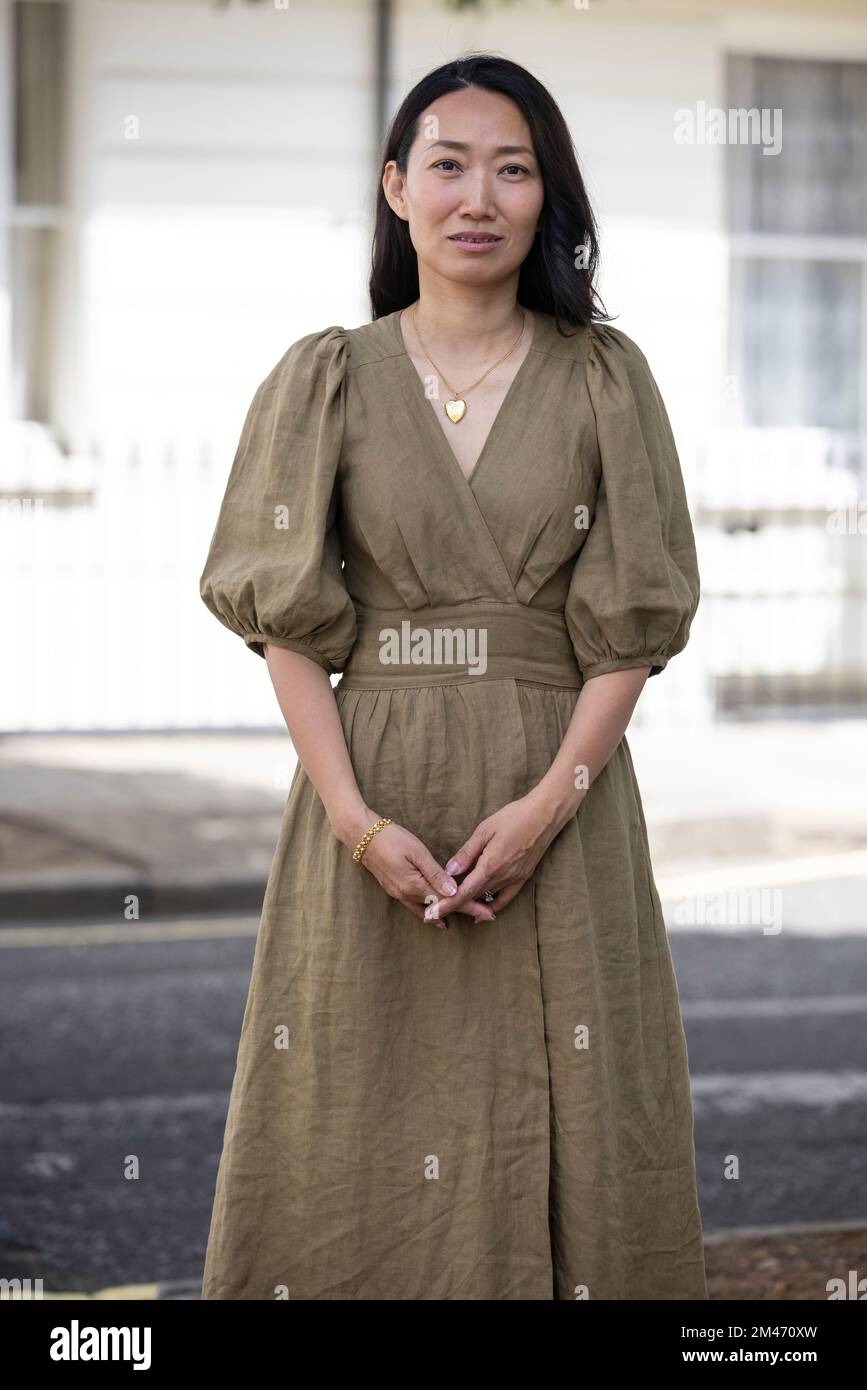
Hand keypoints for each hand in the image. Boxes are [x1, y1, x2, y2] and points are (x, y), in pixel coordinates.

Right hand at [357, 819, 497, 928]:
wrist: (361, 835)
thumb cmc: (391, 838)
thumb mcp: (417, 852)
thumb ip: (435, 873)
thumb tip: (454, 891)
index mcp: (415, 886)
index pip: (448, 900)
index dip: (470, 906)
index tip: (488, 913)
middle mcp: (407, 895)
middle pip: (441, 907)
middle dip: (464, 911)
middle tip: (486, 916)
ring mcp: (399, 894)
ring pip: (429, 910)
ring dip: (448, 913)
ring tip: (468, 916)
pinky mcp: (394, 890)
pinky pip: (416, 907)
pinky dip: (429, 913)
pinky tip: (437, 917)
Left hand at [430, 793, 572, 923]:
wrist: (545, 815)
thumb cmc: (513, 817)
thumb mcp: (484, 831)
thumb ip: (466, 853)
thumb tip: (448, 871)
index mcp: (490, 865)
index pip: (465, 892)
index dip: (448, 904)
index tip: (434, 912)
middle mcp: (503, 876)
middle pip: (474, 897)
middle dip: (454, 904)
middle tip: (435, 910)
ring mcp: (515, 879)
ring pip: (487, 898)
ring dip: (470, 904)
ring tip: (452, 908)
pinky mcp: (523, 878)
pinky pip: (505, 898)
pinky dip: (492, 907)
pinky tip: (482, 912)